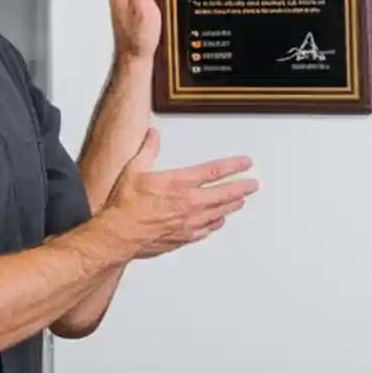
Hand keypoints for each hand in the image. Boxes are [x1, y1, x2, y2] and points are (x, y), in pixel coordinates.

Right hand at [103, 129, 257, 258]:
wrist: (119, 235)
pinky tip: (218, 222)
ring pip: (219, 213)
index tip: (245, 163)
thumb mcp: (133, 170)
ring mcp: (188, 222)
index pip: (214, 171)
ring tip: (240, 201)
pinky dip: (215, 224)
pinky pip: (206, 230)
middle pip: (224, 193)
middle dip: (241, 187)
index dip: (233, 166)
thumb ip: (147, 150)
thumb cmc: (125, 206)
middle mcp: (188, 202)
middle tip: (253, 184)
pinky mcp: (183, 237)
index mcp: (179, 182)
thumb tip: (153, 135)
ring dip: (232, 205)